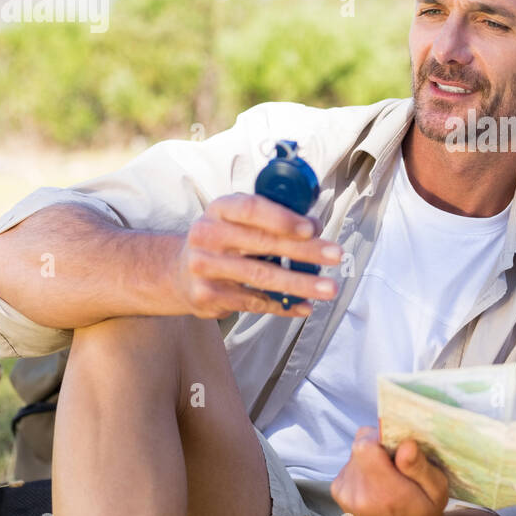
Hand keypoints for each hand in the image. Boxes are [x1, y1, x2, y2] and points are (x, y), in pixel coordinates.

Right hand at [171, 192, 343, 318]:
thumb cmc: (222, 241)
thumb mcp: (238, 220)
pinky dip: (283, 305)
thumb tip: (315, 227)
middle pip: (263, 244)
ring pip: (262, 277)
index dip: (283, 218)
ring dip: (300, 283)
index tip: (312, 228)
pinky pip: (254, 301)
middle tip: (335, 256)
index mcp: (219, 210)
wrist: (179, 272)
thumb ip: (274, 218)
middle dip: (305, 251)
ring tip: (328, 288)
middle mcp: (207, 235)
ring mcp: (205, 267)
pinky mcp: (207, 295)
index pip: (251, 209)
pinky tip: (304, 305)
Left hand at [330, 426, 451, 515]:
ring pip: (356, 451)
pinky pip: (352, 462)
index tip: (401, 447)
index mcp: (383, 493)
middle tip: (399, 462)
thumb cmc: (424, 514)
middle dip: (381, 445)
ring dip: (373, 455)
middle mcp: (356, 493)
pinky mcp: (337, 490)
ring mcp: (343, 492)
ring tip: (390, 474)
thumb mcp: (437, 491)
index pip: (366, 445)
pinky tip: (378, 481)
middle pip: (361, 444)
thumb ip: (420, 467)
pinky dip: (365, 465)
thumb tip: (406, 445)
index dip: (383, 436)